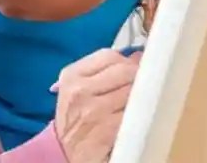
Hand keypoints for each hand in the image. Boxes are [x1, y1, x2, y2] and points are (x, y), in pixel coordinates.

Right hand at [52, 48, 139, 162]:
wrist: (64, 151)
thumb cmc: (74, 116)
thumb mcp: (79, 88)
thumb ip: (104, 70)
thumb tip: (138, 56)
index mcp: (72, 76)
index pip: (108, 56)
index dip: (126, 61)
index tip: (133, 68)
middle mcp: (81, 91)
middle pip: (124, 71)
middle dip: (137, 77)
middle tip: (142, 84)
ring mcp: (95, 111)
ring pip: (132, 92)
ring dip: (140, 96)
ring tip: (138, 101)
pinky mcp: (107, 131)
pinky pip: (133, 114)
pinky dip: (138, 114)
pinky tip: (134, 117)